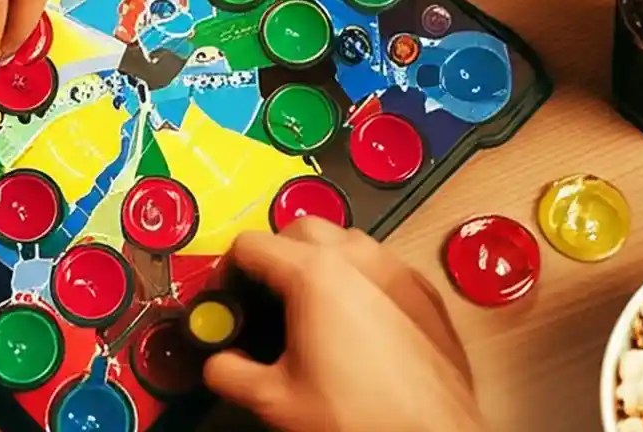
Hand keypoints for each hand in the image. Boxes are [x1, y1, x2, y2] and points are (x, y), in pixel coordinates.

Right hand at [204, 219, 484, 431]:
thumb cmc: (359, 416)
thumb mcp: (275, 400)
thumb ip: (231, 373)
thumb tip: (218, 365)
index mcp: (315, 274)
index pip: (252, 245)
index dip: (228, 270)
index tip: (226, 297)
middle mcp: (358, 258)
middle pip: (300, 229)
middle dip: (274, 254)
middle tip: (262, 296)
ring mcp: (397, 269)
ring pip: (346, 240)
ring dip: (319, 258)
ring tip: (307, 304)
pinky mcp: (425, 291)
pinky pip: (381, 265)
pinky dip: (358, 277)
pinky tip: (354, 319)